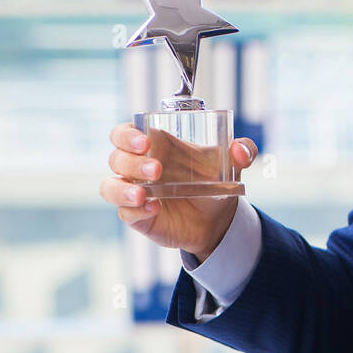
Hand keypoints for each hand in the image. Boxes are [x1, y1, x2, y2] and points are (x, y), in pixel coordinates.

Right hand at [101, 123, 259, 260]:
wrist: (218, 219)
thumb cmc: (215, 181)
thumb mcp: (230, 164)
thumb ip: (242, 151)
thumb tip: (241, 150)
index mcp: (155, 146)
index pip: (124, 133)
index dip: (126, 134)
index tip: (144, 141)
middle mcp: (138, 167)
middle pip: (116, 158)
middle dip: (132, 162)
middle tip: (157, 169)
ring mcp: (135, 192)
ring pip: (110, 186)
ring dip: (122, 189)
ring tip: (143, 194)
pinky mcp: (137, 216)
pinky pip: (125, 213)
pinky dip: (135, 211)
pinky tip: (154, 209)